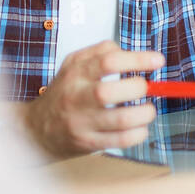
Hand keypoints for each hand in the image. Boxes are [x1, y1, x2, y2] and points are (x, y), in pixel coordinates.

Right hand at [24, 40, 162, 157]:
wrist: (36, 129)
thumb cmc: (64, 92)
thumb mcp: (74, 63)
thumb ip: (102, 51)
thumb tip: (133, 53)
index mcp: (76, 74)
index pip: (108, 62)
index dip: (138, 60)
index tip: (157, 60)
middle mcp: (76, 97)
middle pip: (110, 92)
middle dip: (139, 88)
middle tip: (147, 88)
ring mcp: (81, 123)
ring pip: (120, 119)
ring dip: (144, 114)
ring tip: (147, 110)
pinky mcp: (88, 143)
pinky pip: (121, 141)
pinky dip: (139, 133)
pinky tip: (140, 127)